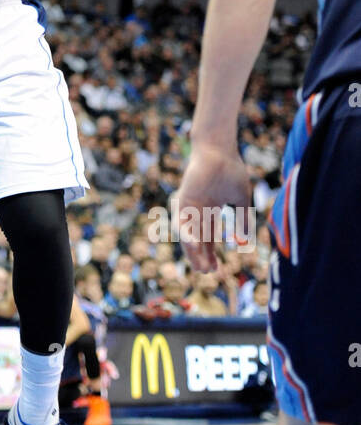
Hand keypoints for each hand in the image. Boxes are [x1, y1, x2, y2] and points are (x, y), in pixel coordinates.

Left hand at [175, 144, 252, 272]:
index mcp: (210, 211)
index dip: (211, 254)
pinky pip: (180, 221)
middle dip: (201, 257)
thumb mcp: (241, 199)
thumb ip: (243, 219)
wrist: (219, 151)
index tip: (217, 269)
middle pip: (196, 240)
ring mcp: (188, 206)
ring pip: (187, 234)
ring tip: (201, 267)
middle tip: (207, 272)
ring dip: (192, 251)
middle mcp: (197, 211)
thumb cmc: (231, 171)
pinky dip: (186, 235)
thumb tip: (244, 241)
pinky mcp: (182, 200)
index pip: (208, 238)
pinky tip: (194, 247)